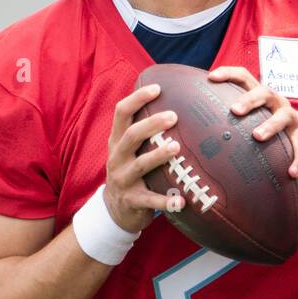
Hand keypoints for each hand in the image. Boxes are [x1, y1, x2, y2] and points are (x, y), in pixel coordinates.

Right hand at [103, 83, 186, 232]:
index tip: (157, 88)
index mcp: (117, 141)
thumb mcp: (130, 151)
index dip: (137, 98)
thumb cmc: (131, 171)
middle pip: (131, 135)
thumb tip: (178, 104)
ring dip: (158, 156)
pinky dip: (166, 202)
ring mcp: (123, 179)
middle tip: (174, 116)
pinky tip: (182, 202)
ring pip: (139, 165)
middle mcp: (117, 157)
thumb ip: (145, 132)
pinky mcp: (132, 201)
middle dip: (151, 124)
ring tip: (176, 148)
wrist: (115, 210)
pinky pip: (149, 201)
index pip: (121, 113)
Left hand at [207, 66, 297, 177]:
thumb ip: (230, 121)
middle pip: (264, 92)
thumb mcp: (251, 121)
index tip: (211, 77)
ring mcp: (292, 117)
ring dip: (270, 125)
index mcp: (261, 96)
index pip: (244, 77)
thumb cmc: (266, 130)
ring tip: (257, 137)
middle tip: (234, 111)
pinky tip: (291, 172)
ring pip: (284, 116)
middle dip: (249, 100)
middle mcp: (277, 102)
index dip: (229, 74)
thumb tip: (191, 129)